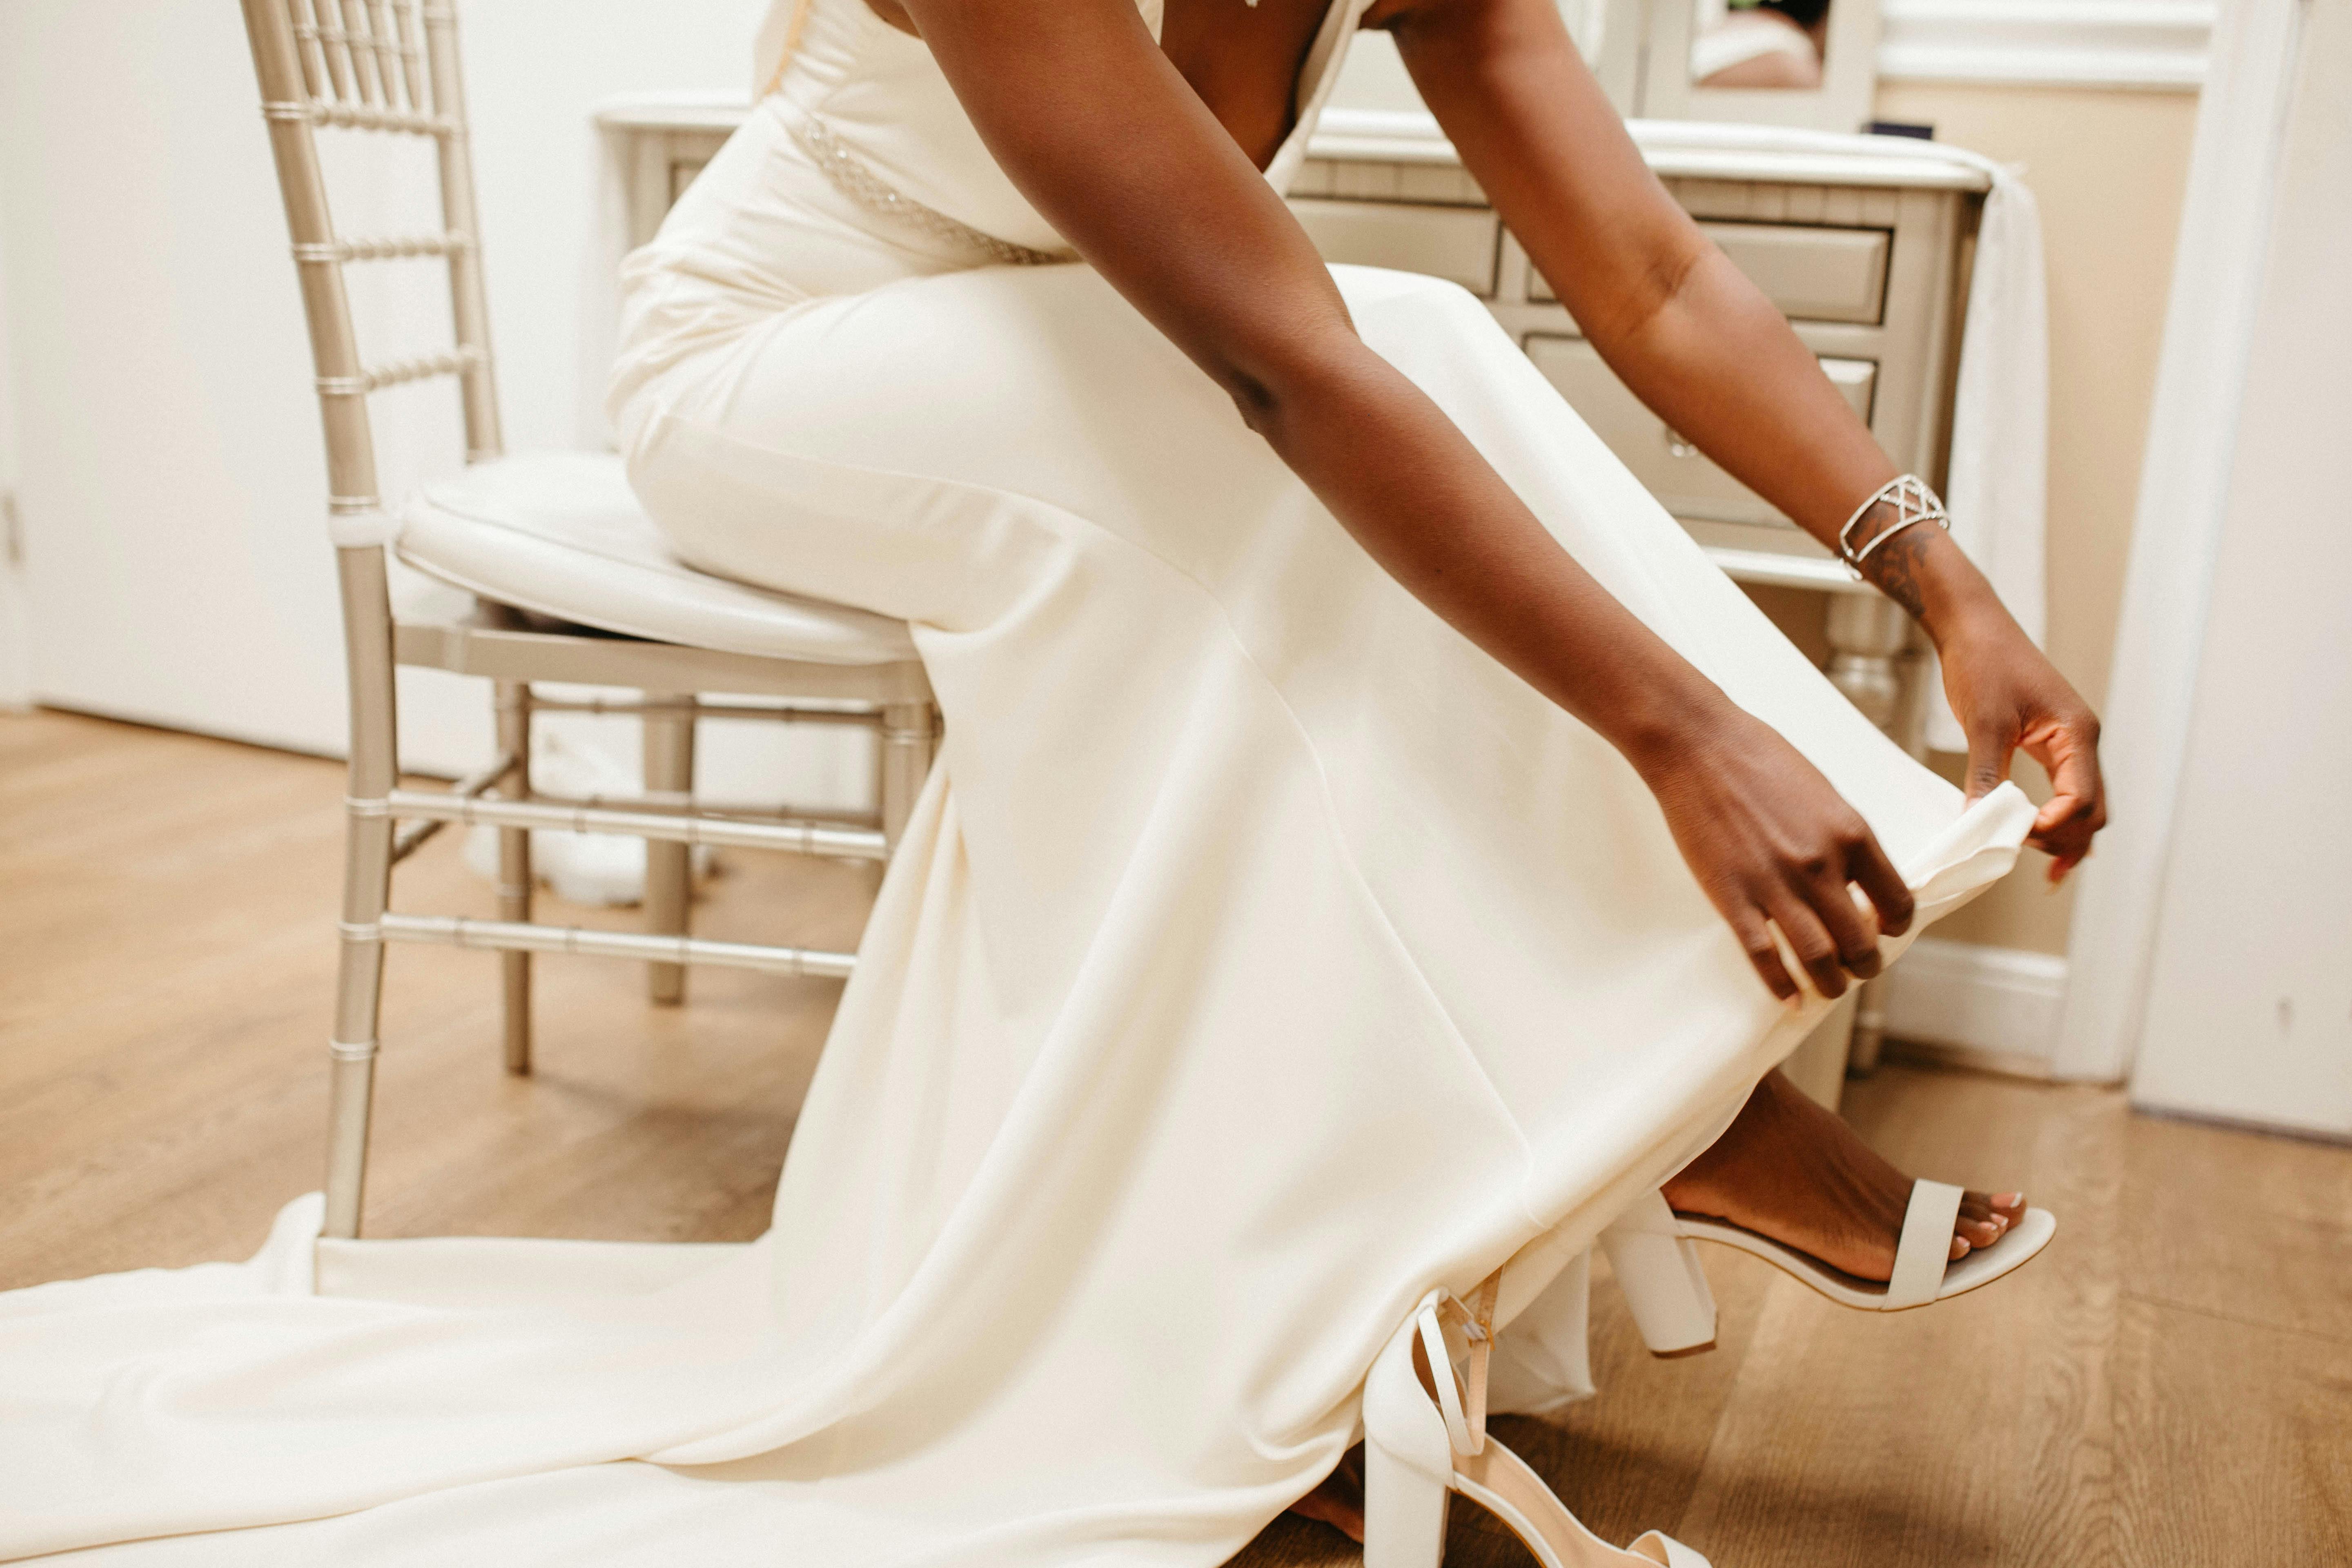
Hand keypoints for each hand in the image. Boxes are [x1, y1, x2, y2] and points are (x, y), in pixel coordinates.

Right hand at [1634, 703, 1913, 1001]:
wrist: (1699, 745)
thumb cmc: (1760, 759)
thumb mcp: (1823, 794)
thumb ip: (1844, 839)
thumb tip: (1856, 881)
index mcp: (1852, 834)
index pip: (1896, 902)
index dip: (1896, 926)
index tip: (1885, 931)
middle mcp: (1820, 865)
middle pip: (1859, 942)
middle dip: (1865, 965)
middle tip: (1859, 969)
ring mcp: (1774, 885)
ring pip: (1817, 959)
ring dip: (1830, 984)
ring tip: (1828, 988)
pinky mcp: (1732, 897)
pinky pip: (1763, 956)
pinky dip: (1780, 985)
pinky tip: (1788, 996)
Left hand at [1936, 612, 2106, 882]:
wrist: (1974, 628)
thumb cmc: (1983, 664)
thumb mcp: (1984, 723)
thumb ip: (1986, 775)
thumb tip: (1980, 823)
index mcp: (2077, 734)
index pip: (2080, 800)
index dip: (2052, 829)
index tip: (2016, 839)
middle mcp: (2082, 741)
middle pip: (2092, 810)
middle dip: (2069, 842)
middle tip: (2038, 869)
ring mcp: (2070, 742)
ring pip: (2083, 803)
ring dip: (2066, 835)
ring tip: (2043, 866)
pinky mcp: (2050, 743)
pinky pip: (2065, 788)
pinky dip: (2055, 816)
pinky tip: (2035, 835)